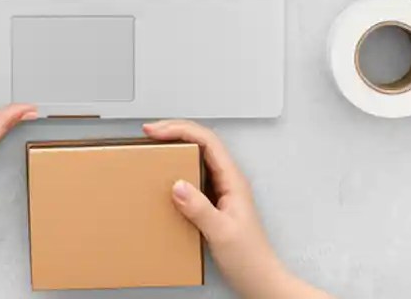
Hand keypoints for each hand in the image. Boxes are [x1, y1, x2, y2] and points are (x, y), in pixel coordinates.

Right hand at [143, 120, 330, 298]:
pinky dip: (177, 168)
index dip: (180, 130)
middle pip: (201, 142)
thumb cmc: (250, 259)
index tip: (156, 131)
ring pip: (198, 156)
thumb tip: (178, 185)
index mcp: (233, 181)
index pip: (207, 141)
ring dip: (176, 147)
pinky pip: (194, 176)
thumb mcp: (222, 233)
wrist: (260, 280)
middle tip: (150, 132)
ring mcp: (222, 190)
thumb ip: (200, 208)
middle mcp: (228, 181)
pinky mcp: (214, 202)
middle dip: (175, 131)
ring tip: (155, 147)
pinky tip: (165, 177)